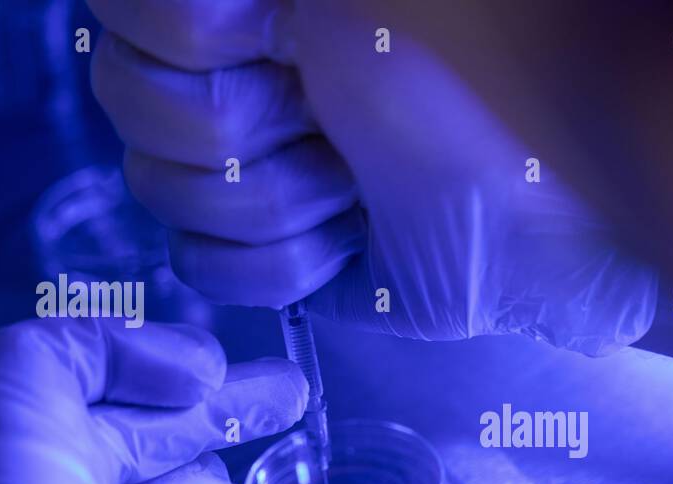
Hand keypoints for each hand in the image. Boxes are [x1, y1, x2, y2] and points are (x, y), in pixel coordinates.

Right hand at [87, 0, 656, 355]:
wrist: (549, 221)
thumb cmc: (475, 90)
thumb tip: (191, 4)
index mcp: (244, 9)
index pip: (124, 16)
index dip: (190, 37)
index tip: (277, 35)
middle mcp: (232, 79)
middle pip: (130, 105)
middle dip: (239, 122)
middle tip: (332, 117)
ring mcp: (244, 171)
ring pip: (162, 192)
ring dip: (279, 197)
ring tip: (359, 182)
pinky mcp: (266, 257)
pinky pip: (203, 268)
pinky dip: (289, 262)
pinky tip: (351, 238)